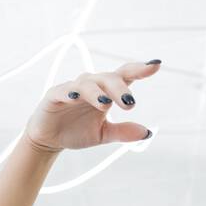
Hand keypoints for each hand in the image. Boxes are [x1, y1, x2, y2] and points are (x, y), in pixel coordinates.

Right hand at [24, 60, 159, 152]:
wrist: (49, 139)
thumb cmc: (77, 130)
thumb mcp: (103, 134)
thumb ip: (123, 131)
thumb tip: (147, 133)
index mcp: (106, 92)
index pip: (125, 76)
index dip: (139, 69)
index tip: (156, 65)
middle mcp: (92, 86)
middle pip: (108, 78)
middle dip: (120, 88)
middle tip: (129, 103)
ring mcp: (73, 89)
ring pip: (88, 83)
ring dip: (97, 92)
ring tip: (106, 104)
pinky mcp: (55, 95)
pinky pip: (64, 90)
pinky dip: (70, 92)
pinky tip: (75, 98)